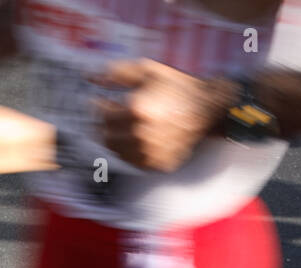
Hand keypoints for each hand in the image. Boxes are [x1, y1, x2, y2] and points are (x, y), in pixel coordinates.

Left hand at [94, 60, 237, 171]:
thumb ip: (116, 73)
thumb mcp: (148, 71)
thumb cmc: (178, 87)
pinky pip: (133, 161)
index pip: (102, 114)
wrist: (209, 108)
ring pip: (116, 151)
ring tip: (122, 126)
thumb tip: (90, 77)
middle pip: (105, 136)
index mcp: (137, 110)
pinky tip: (136, 138)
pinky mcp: (157, 164)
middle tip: (107, 116)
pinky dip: (129, 150)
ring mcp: (150, 152)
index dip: (97, 106)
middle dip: (102, 125)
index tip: (98, 101)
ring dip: (114, 138)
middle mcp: (141, 134)